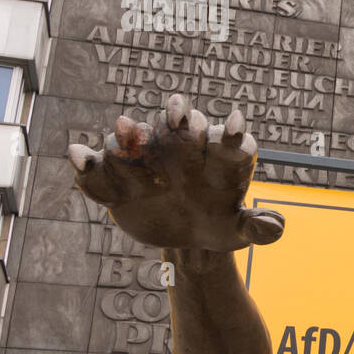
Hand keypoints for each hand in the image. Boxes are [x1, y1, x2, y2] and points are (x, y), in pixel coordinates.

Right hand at [67, 93, 283, 251]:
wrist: (183, 238)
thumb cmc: (217, 225)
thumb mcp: (236, 231)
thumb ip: (256, 227)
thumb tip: (275, 227)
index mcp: (218, 161)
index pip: (228, 140)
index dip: (232, 132)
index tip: (238, 121)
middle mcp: (184, 151)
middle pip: (183, 129)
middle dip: (180, 120)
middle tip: (178, 115)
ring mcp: (150, 161)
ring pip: (139, 142)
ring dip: (130, 135)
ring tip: (124, 129)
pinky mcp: (119, 178)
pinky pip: (100, 169)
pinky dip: (87, 163)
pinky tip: (77, 157)